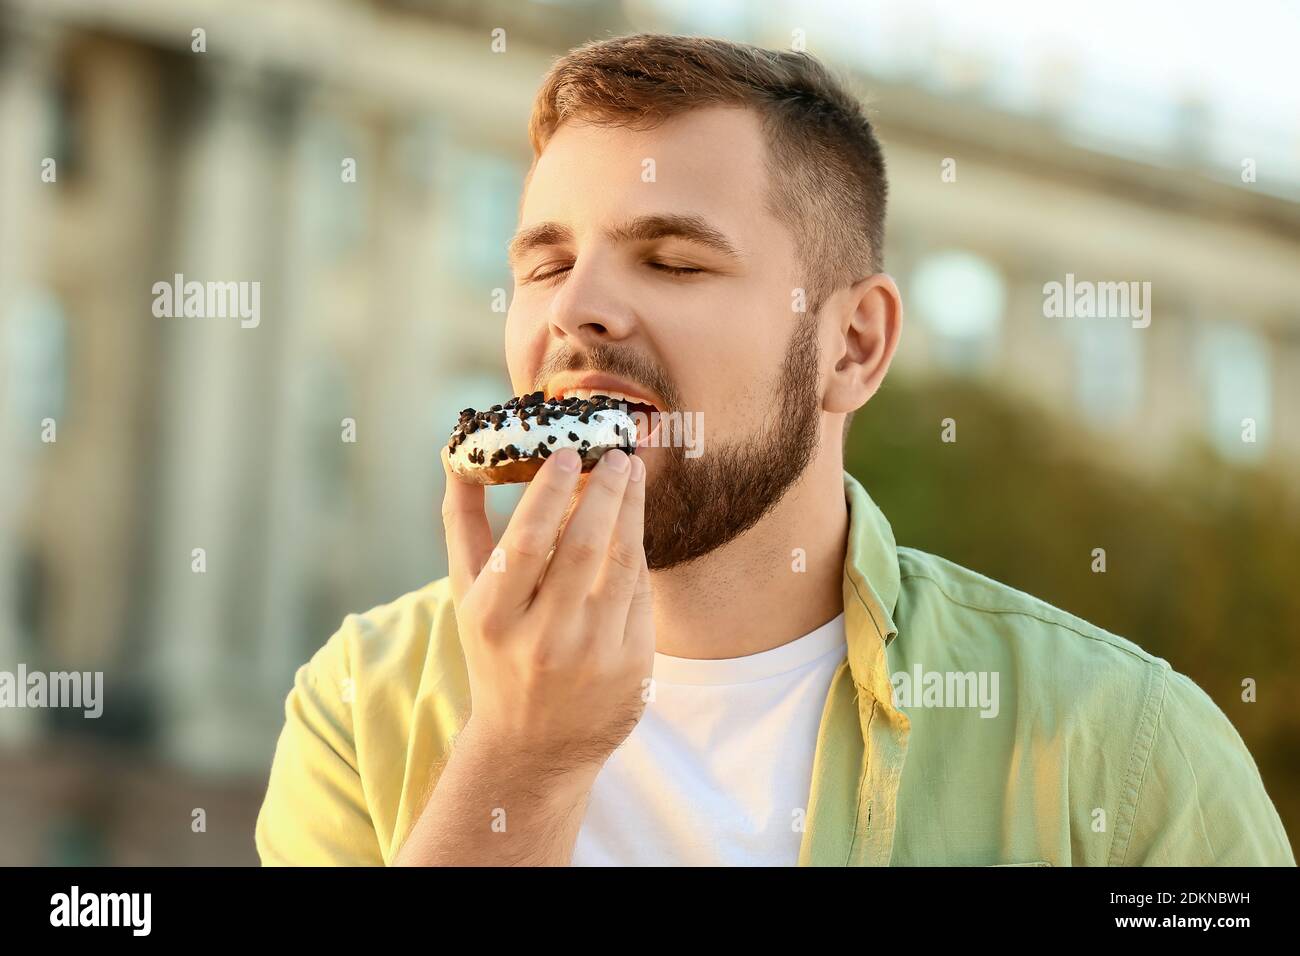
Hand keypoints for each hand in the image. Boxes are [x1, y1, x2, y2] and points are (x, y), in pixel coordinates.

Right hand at [440, 445, 654, 781]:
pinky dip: (637, 554)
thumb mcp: (466, 595)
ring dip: (631, 511)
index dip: (550, 492)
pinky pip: (642, 595)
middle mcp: (543, 639)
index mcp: (493, 617)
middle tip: (615, 453)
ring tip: (632, 474)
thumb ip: (463, 522)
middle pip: (584, 547)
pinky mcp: (633, 668)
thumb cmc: (494, 651)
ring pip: (622, 566)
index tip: (568, 452)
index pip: (526, 542)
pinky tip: (633, 527)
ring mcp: (593, 656)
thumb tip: (457, 451)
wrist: (531, 746)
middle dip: (605, 491)